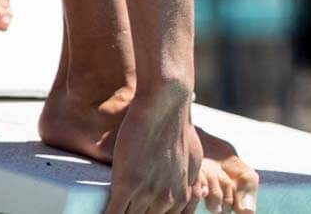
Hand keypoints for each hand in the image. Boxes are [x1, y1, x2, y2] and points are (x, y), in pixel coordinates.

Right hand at [105, 85, 204, 213]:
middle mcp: (166, 200)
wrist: (165, 106)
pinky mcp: (127, 185)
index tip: (140, 211)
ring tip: (115, 206)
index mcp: (182, 197)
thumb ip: (192, 182)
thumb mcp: (194, 160)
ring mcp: (146, 194)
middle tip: (128, 207)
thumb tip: (195, 192)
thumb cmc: (179, 127)